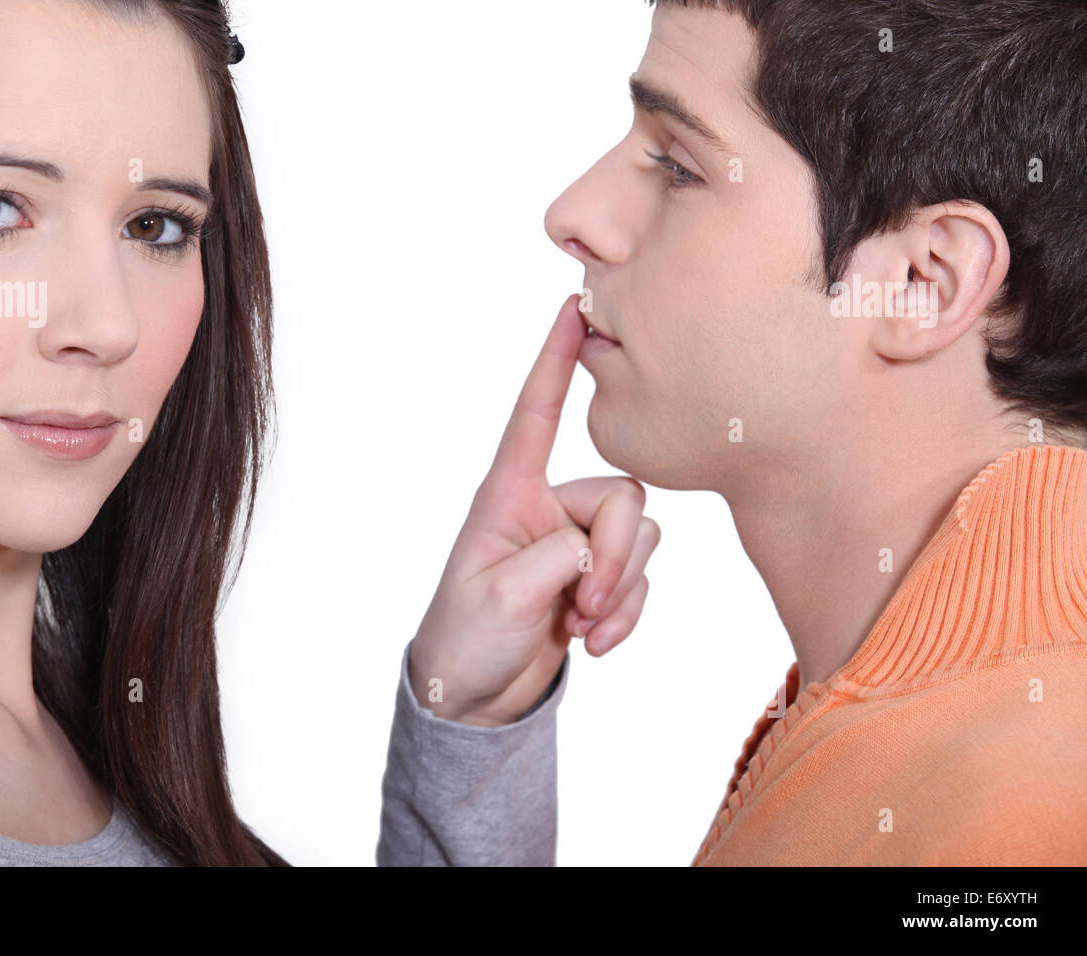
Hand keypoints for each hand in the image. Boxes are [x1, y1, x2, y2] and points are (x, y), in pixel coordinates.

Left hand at [408, 294, 660, 725]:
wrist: (475, 699)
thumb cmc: (465, 639)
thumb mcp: (502, 595)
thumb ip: (558, 556)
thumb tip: (601, 544)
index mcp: (509, 493)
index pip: (535, 414)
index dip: (554, 362)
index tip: (574, 307)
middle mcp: (549, 508)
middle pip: (623, 494)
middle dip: (617, 554)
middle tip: (587, 603)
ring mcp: (576, 543)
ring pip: (641, 536)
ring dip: (622, 588)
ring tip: (584, 626)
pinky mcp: (597, 579)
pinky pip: (641, 576)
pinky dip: (628, 611)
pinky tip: (595, 642)